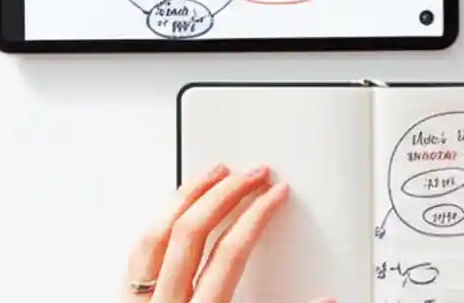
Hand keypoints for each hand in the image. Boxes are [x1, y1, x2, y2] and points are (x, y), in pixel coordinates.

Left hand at [121, 163, 332, 302]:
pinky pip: (138, 255)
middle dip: (226, 195)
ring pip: (157, 236)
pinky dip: (160, 222)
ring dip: (188, 197)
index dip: (255, 218)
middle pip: (192, 235)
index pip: (230, 255)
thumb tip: (325, 300)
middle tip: (253, 174)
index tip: (275, 196)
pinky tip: (175, 210)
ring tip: (214, 174)